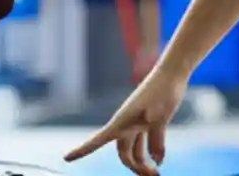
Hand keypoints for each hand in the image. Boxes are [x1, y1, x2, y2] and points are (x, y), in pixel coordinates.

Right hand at [64, 67, 187, 175]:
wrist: (172, 73)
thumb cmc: (163, 91)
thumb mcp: (161, 116)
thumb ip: (156, 140)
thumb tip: (157, 160)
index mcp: (122, 121)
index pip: (97, 140)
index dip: (81, 150)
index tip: (66, 158)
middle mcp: (127, 123)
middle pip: (123, 153)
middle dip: (134, 167)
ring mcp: (137, 122)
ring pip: (134, 149)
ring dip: (143, 162)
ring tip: (157, 173)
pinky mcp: (148, 120)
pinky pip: (144, 141)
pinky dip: (152, 153)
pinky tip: (160, 160)